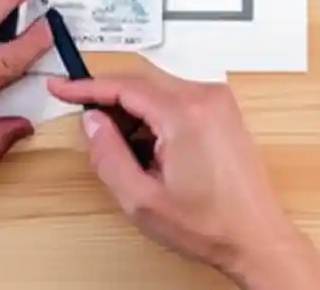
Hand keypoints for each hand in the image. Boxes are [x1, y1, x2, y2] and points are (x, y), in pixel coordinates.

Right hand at [48, 72, 319, 289]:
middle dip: (109, 102)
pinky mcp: (222, 113)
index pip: (124, 85)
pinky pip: (176, 100)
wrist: (257, 238)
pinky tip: (150, 150)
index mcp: (185, 114)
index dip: (86, 85)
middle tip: (90, 128)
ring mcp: (218, 103)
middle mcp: (206, 98)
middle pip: (141, 82)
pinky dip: (154, 117)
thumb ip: (108, 155)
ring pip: (158, 91)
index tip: (62, 87)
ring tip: (127, 154)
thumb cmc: (212, 224)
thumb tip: (93, 123)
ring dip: (133, 113)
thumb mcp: (141, 199)